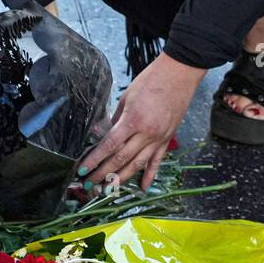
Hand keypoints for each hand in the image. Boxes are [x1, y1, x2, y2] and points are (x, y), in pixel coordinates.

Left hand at [80, 53, 205, 190]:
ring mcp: (158, 138)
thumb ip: (116, 119)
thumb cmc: (152, 80)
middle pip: (120, 159)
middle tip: (89, 184)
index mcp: (133, 120)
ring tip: (107, 190)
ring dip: (121, 179)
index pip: (109, 146)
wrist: (180, 72)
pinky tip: (143, 188)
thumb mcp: (127, 97)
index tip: (83, 170)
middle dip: (103, 174)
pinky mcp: (168, 139)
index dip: (94, 160)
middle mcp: (146, 133)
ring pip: (137, 164)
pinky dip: (149, 176)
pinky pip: (156, 161)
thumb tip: (105, 135)